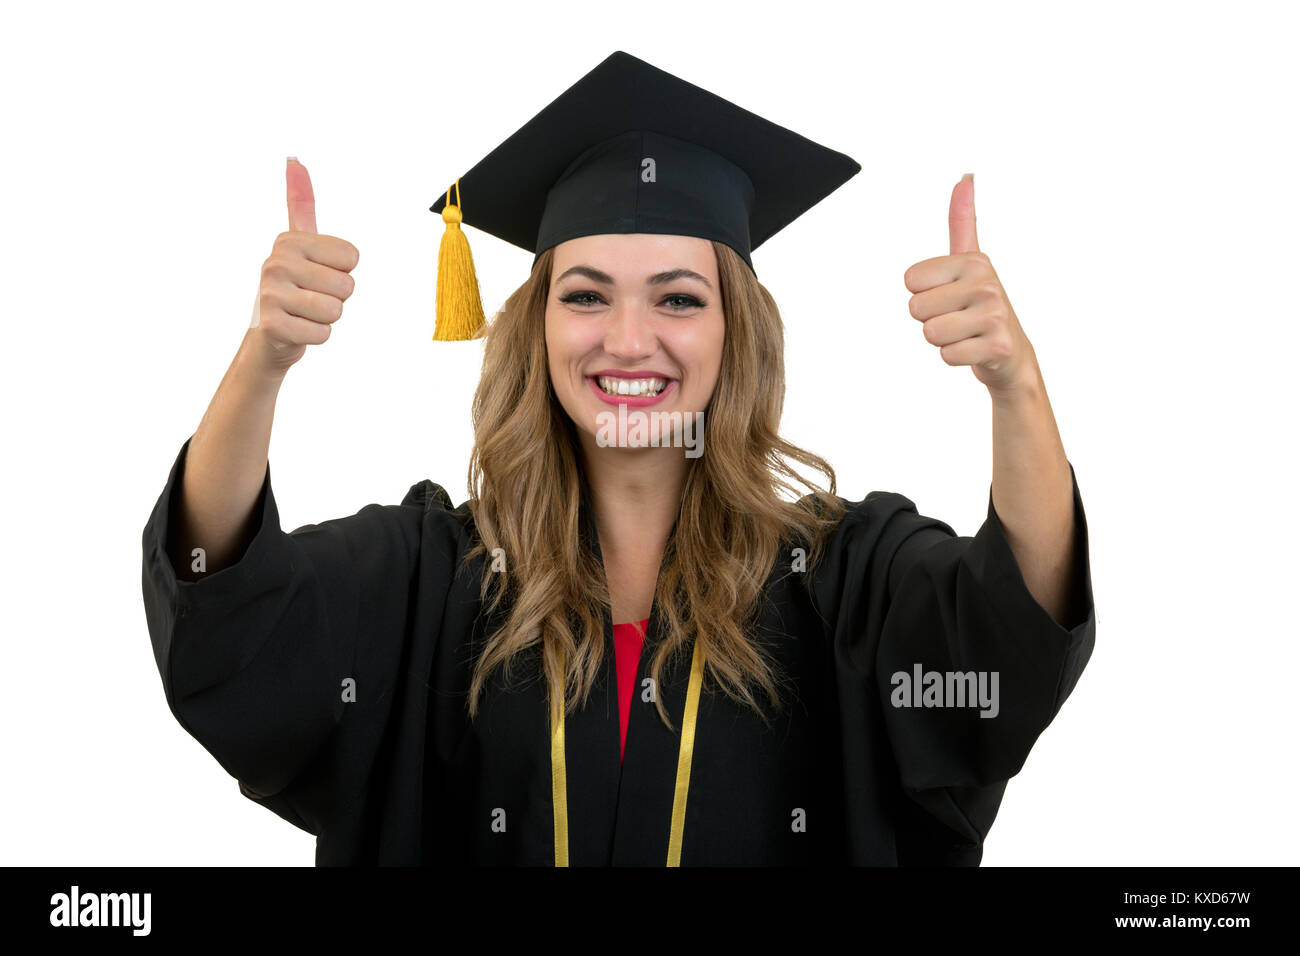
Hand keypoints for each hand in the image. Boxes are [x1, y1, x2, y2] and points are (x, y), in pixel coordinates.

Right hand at [248, 158, 359, 372]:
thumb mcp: (299, 243)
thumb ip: (300, 203)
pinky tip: (298, 330)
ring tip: (305, 313)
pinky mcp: (272, 324)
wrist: (269, 335)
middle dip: (336, 298)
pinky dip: (317, 337)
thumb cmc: (294, 287)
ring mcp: (270, 293)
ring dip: (327, 319)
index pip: (352, 258)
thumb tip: (293, 158)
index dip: (343, 272)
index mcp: (289, 240)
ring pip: (336, 310)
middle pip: (346, 285)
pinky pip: (323, 333)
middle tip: (311, 298)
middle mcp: (275, 262)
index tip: (318, 275)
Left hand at [902, 174, 1037, 395]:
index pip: (910, 281)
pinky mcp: (998, 345)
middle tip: (958, 318)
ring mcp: (995, 315)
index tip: (950, 296)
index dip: (924, 294)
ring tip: (965, 333)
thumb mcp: (971, 260)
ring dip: (942, 340)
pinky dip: (955, 357)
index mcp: (974, 261)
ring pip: (930, 333)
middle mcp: (987, 283)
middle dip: (931, 320)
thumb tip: (966, 176)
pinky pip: (947, 355)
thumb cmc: (981, 305)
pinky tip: (974, 349)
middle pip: (916, 309)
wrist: (1011, 354)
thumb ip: (962, 221)